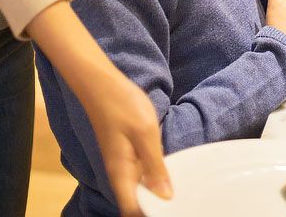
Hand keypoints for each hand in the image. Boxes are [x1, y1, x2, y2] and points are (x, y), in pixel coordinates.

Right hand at [27, 1, 170, 216]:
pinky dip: (154, 173)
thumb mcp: (145, 132)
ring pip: (141, 186)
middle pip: (137, 201)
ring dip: (157, 189)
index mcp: (121, 174)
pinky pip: (141, 170)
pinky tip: (171, 168)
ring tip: (182, 189)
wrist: (101, 82)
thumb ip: (155, 166)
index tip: (174, 209)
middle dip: (157, 204)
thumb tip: (165, 198)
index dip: (151, 213)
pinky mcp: (126, 150)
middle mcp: (120, 173)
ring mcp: (123, 162)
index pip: (133, 210)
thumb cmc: (121, 104)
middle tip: (184, 200)